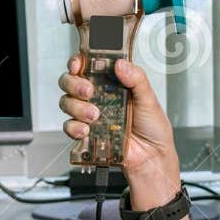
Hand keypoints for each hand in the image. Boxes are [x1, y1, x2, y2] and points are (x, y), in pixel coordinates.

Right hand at [57, 54, 179, 188]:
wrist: (151, 158)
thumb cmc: (153, 128)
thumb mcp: (149, 99)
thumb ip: (137, 79)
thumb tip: (121, 65)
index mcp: (111, 83)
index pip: (88, 66)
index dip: (77, 62)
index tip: (77, 64)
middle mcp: (98, 97)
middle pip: (70, 82)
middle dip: (74, 84)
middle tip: (88, 91)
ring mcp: (90, 114)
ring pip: (67, 103)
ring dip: (77, 107)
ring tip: (95, 115)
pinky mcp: (86, 133)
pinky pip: (69, 127)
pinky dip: (74, 127)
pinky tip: (87, 130)